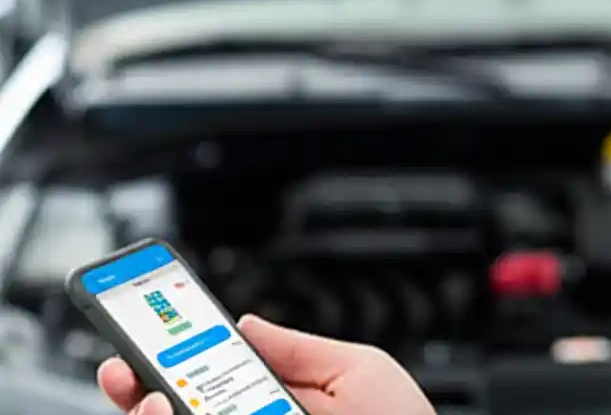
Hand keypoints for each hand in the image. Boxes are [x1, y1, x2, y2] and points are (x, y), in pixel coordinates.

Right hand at [97, 314, 436, 414]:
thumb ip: (299, 349)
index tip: (133, 345)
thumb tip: (244, 323)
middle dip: (139, 395)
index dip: (161, 365)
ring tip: (157, 403)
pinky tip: (177, 414)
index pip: (203, 385)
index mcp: (273, 405)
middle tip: (130, 378)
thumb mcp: (360, 374)